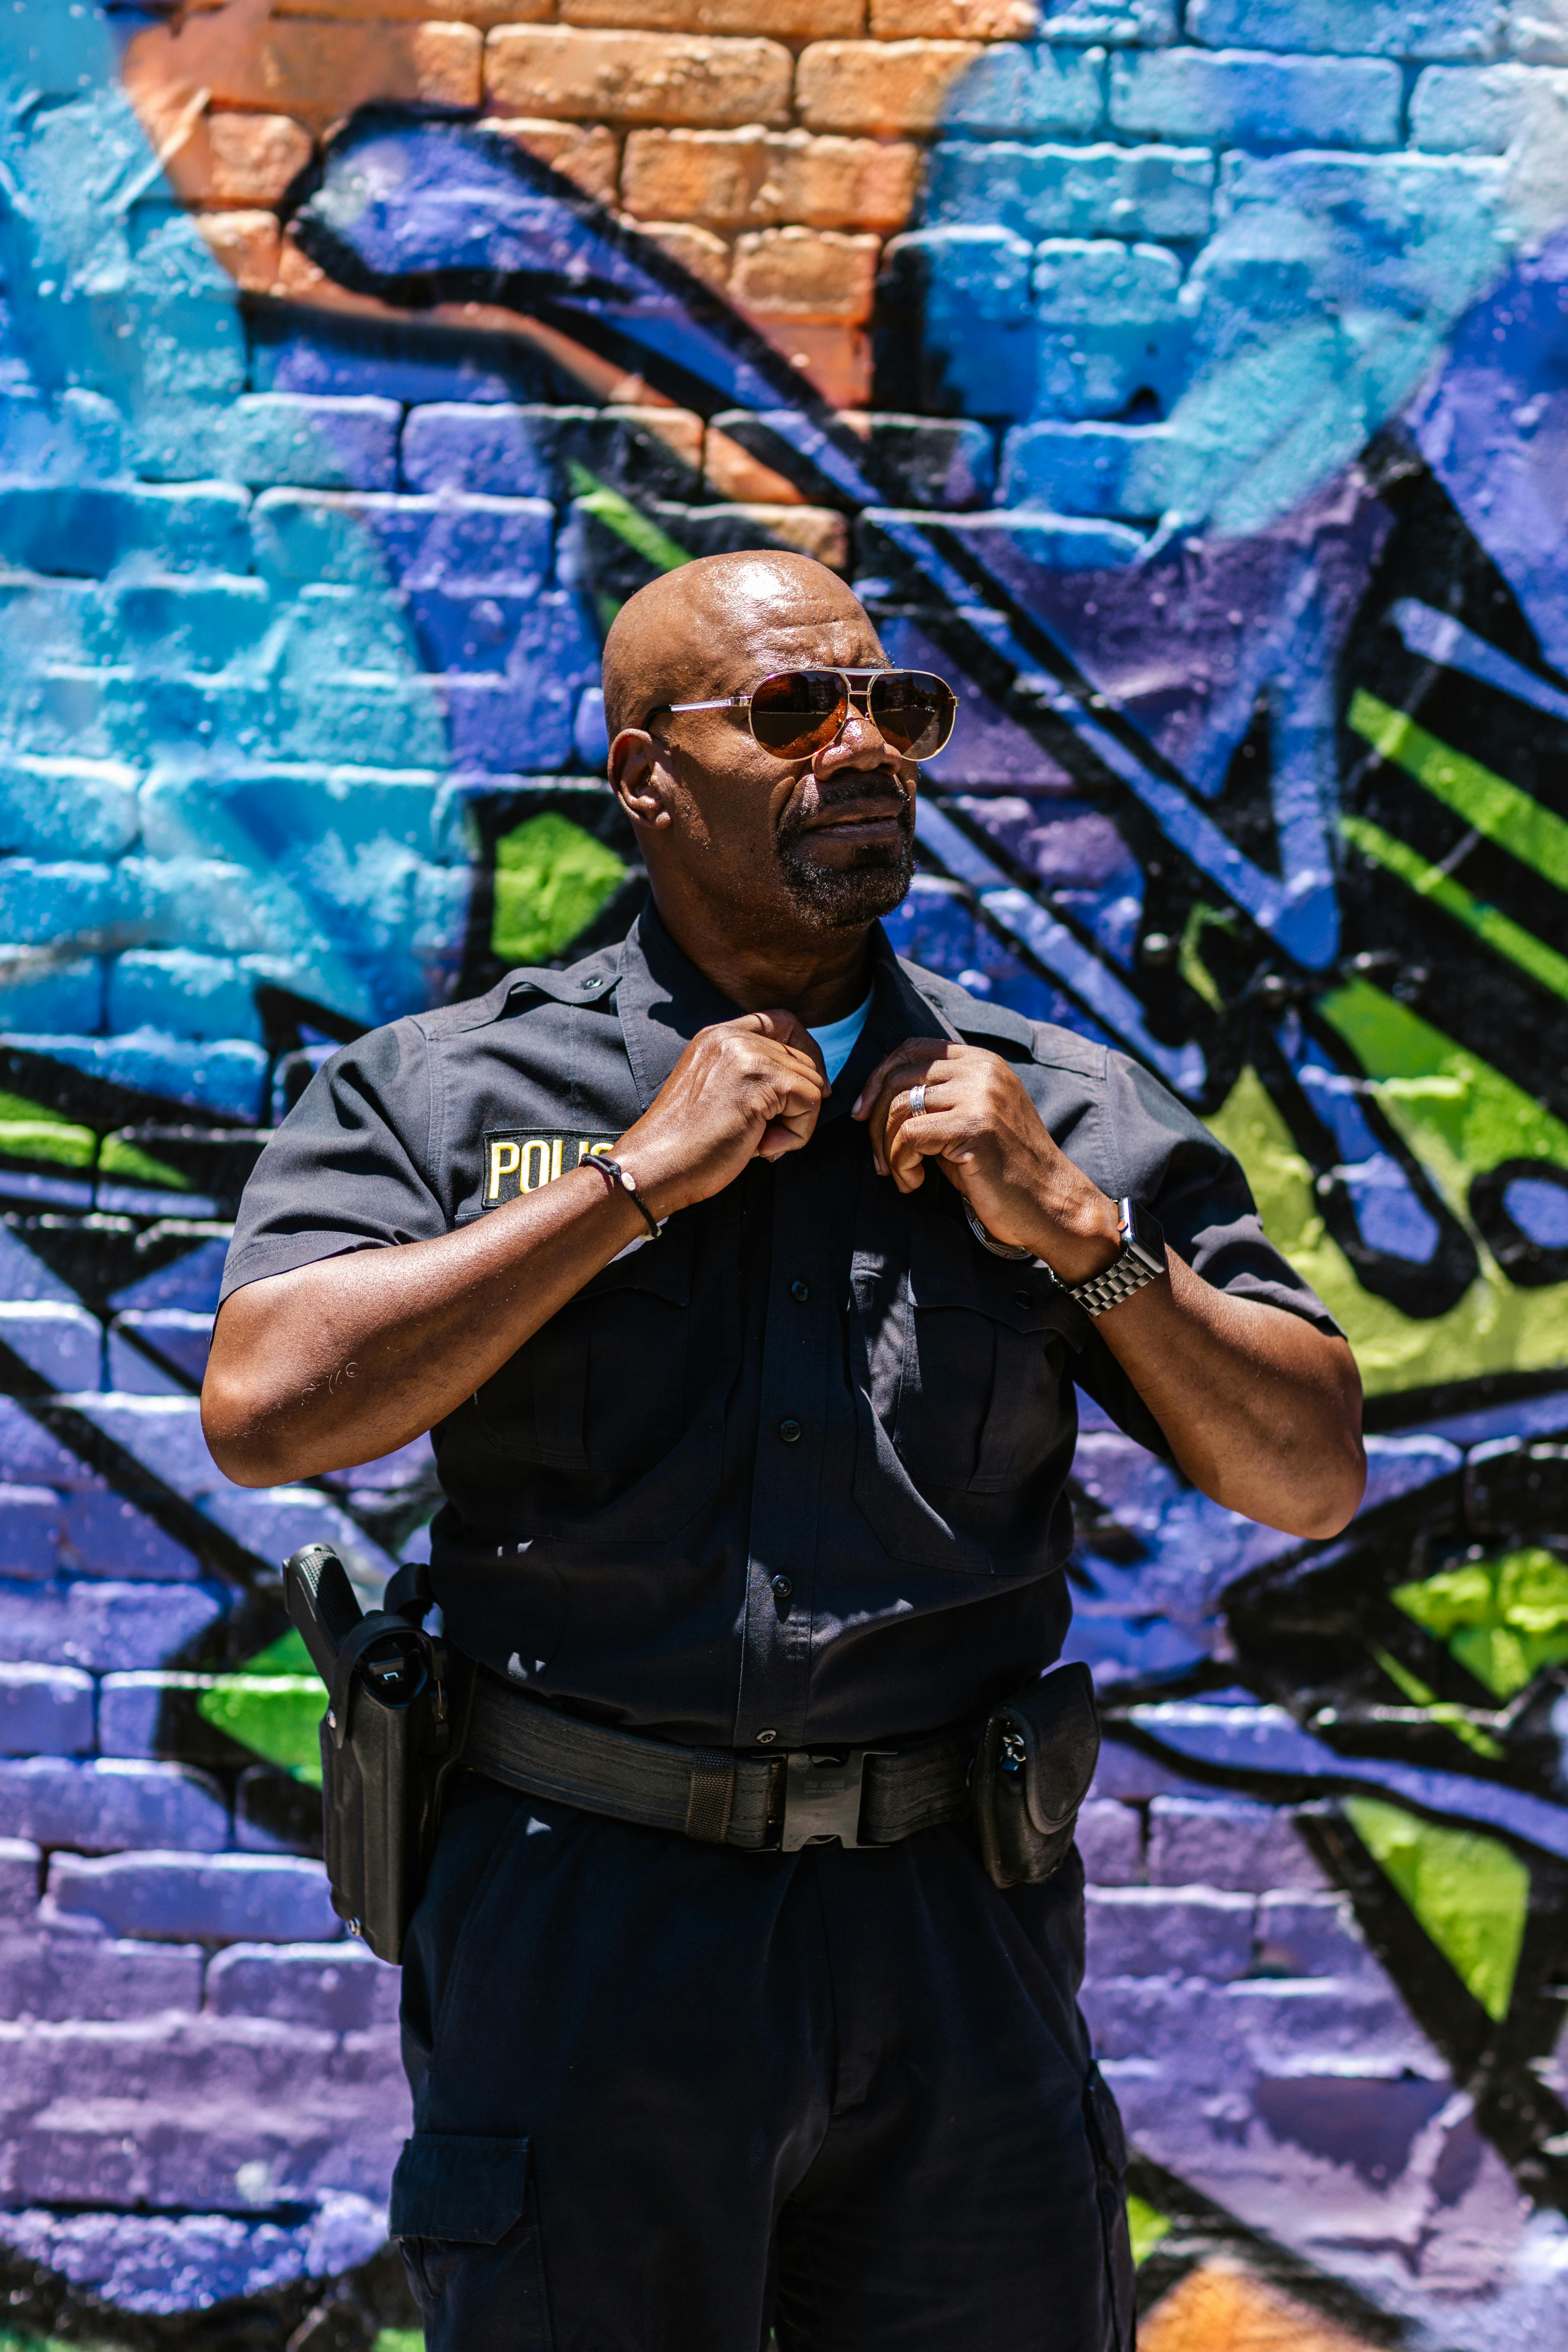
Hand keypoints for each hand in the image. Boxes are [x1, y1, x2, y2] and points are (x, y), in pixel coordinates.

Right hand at [616, 1011, 828, 1220]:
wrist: (657, 1167)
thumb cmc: (685, 1145)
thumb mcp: (716, 1092)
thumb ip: (750, 1075)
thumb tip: (812, 1084)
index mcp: (717, 1037)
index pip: (780, 1022)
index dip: (803, 1050)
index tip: (807, 1086)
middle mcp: (732, 1038)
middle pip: (803, 1058)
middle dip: (798, 1102)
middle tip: (767, 1136)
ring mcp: (747, 1055)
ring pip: (812, 1083)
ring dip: (796, 1123)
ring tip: (758, 1143)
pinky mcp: (763, 1080)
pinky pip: (812, 1102)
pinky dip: (798, 1133)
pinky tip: (762, 1148)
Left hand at [852, 1037, 1122, 1283]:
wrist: (1052, 1204)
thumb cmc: (1003, 1171)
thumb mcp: (968, 1121)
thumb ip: (935, 1100)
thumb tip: (875, 1099)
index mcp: (982, 1062)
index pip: (911, 1049)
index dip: (878, 1078)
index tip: (862, 1113)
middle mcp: (982, 1070)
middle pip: (898, 1076)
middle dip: (875, 1121)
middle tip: (879, 1159)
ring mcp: (980, 1096)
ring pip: (899, 1107)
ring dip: (887, 1149)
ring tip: (902, 1176)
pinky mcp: (974, 1127)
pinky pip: (910, 1136)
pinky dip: (900, 1163)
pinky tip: (913, 1183)